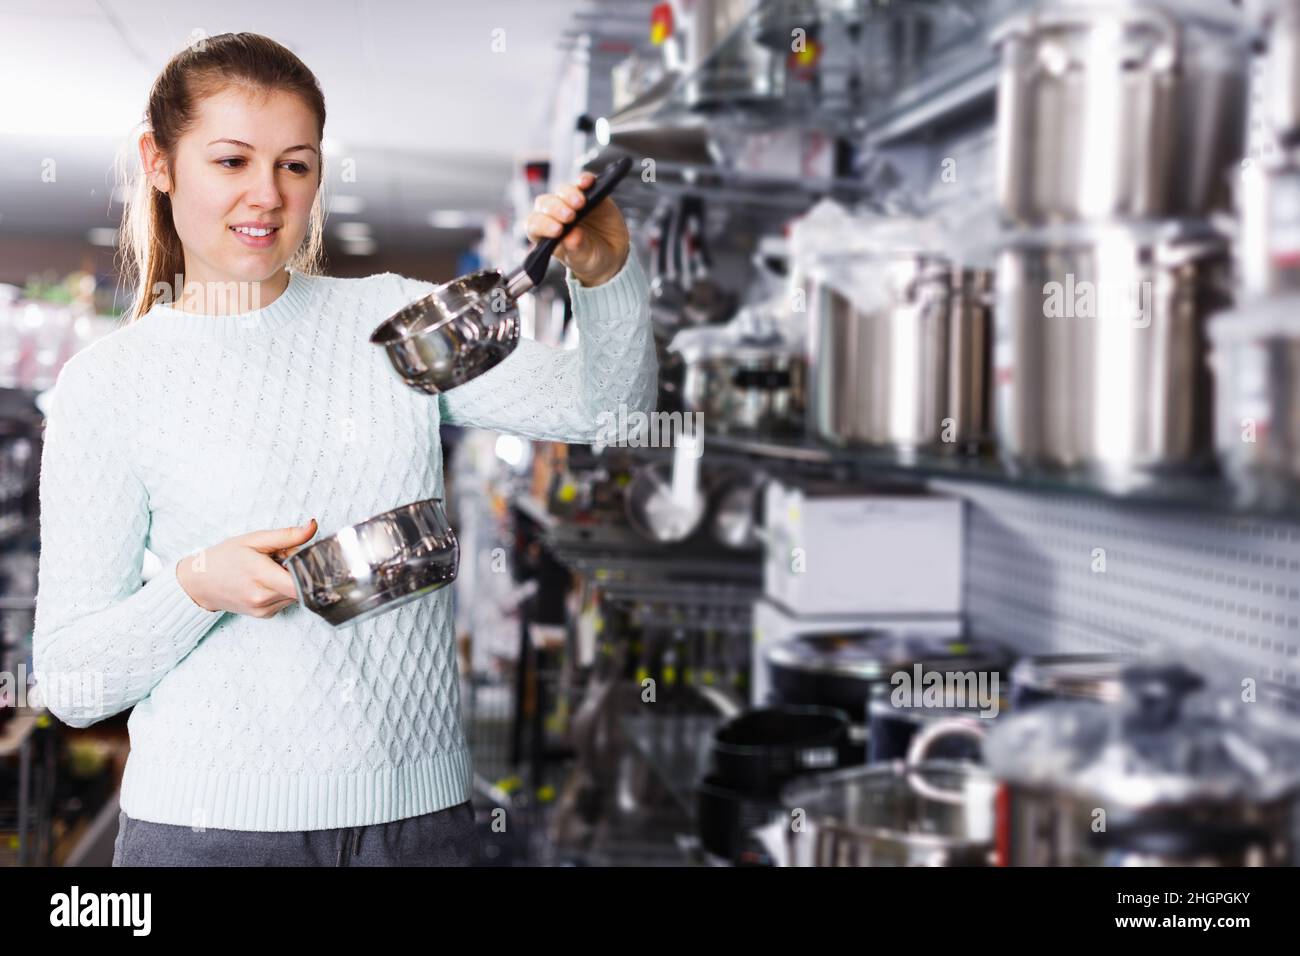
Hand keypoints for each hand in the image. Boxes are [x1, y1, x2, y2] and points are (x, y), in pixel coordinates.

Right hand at [175, 519, 317, 618]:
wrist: (200, 583)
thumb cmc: (224, 558)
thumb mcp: (254, 539)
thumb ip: (287, 535)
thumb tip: (313, 527)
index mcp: (260, 576)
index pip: (301, 583)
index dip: (311, 571)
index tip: (308, 559)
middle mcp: (262, 598)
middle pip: (301, 586)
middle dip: (299, 571)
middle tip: (282, 559)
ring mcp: (263, 609)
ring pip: (295, 595)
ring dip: (291, 581)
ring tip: (272, 570)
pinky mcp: (265, 615)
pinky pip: (286, 601)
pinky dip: (283, 590)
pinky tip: (268, 581)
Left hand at [525, 171, 629, 286]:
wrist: (611, 253)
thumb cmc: (589, 259)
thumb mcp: (583, 260)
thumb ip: (576, 249)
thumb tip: (572, 236)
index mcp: (544, 234)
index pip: (534, 225)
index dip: (543, 224)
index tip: (557, 230)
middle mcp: (553, 215)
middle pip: (546, 204)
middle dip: (556, 208)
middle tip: (570, 216)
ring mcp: (570, 202)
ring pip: (562, 191)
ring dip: (568, 194)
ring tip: (580, 203)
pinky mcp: (589, 193)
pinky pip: (582, 181)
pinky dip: (584, 179)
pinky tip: (587, 182)